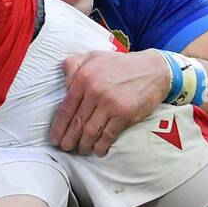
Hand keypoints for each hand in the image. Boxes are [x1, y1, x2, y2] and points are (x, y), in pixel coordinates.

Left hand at [49, 49, 170, 155]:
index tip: (54, 138)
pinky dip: (101, 145)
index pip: (65, 108)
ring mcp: (110, 104)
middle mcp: (95, 91)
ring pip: (91, 131)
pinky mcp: (125, 114)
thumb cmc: (120, 64)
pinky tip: (98, 150)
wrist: (152, 69)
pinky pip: (108, 135)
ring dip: (84, 145)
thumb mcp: (94, 56)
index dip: (58, 126)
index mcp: (84, 77)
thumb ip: (74, 65)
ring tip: (81, 150)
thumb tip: (63, 83)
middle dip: (69, 139)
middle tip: (65, 148)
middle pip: (76, 123)